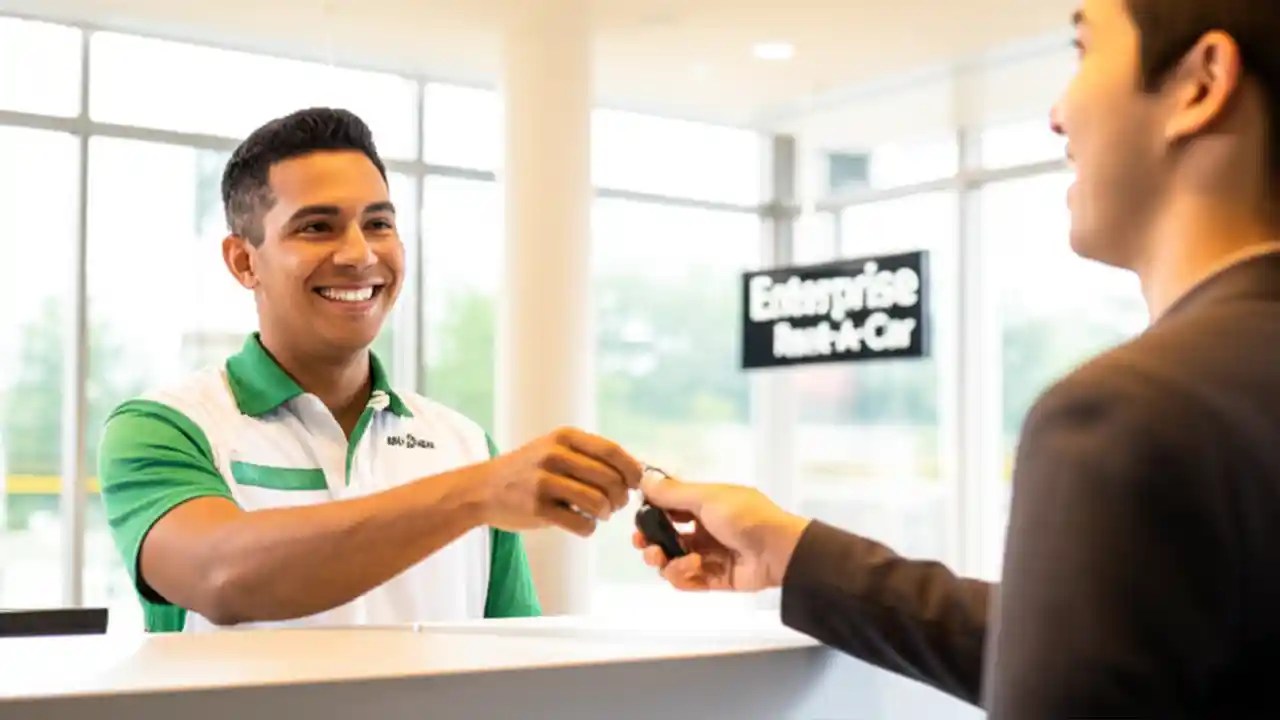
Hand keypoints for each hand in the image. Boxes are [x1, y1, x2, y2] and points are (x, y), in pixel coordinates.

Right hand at [480, 427, 642, 536]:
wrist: (484, 489)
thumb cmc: (530, 470)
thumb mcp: (556, 448)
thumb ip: (591, 455)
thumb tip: (637, 470)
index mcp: (564, 437)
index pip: (611, 451)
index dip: (631, 470)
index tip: (636, 483)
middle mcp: (554, 455)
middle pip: (609, 479)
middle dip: (620, 497)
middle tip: (615, 504)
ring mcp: (543, 482)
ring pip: (598, 503)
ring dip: (605, 514)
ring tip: (599, 514)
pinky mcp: (537, 509)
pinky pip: (581, 524)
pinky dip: (589, 528)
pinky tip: (582, 524)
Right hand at [632, 471, 810, 591]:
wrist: (779, 550)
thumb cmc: (745, 516)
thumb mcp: (707, 497)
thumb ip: (673, 492)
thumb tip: (643, 477)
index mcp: (704, 506)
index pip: (669, 510)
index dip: (650, 516)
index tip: (639, 520)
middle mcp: (704, 530)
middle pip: (666, 540)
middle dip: (650, 543)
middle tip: (645, 545)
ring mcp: (708, 556)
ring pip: (672, 562)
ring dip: (666, 561)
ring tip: (671, 558)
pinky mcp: (714, 579)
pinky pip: (687, 581)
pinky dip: (682, 576)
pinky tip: (692, 567)